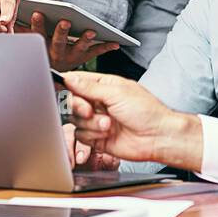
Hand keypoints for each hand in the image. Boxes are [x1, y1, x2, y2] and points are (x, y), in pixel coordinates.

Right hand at [19, 11, 118, 70]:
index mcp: (43, 49)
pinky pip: (95, 54)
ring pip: (78, 49)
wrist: (61, 86)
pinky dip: (106, 48)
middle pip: (58, 43)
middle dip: (61, 31)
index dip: (38, 26)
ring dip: (84, 39)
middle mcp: (58, 56)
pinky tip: (115, 42)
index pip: (38, 35)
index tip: (38, 14)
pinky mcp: (84, 60)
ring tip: (91, 31)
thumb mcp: (34, 46)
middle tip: (64, 21)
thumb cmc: (46, 59)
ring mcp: (72, 59)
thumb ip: (26, 33)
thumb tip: (15, 22)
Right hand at [62, 71, 202, 166]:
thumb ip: (90, 87)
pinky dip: (92, 135)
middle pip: (72, 102)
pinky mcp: (97, 138)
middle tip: (90, 110)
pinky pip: (81, 135)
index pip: (78, 81)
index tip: (61, 86)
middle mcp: (99, 103)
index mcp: (105, 86)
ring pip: (75, 120)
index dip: (68, 84)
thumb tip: (70, 78)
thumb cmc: (147, 112)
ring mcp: (97, 120)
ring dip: (90, 123)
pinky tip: (107, 134)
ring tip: (108, 124)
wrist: (157, 137)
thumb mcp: (116, 93)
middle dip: (79, 107)